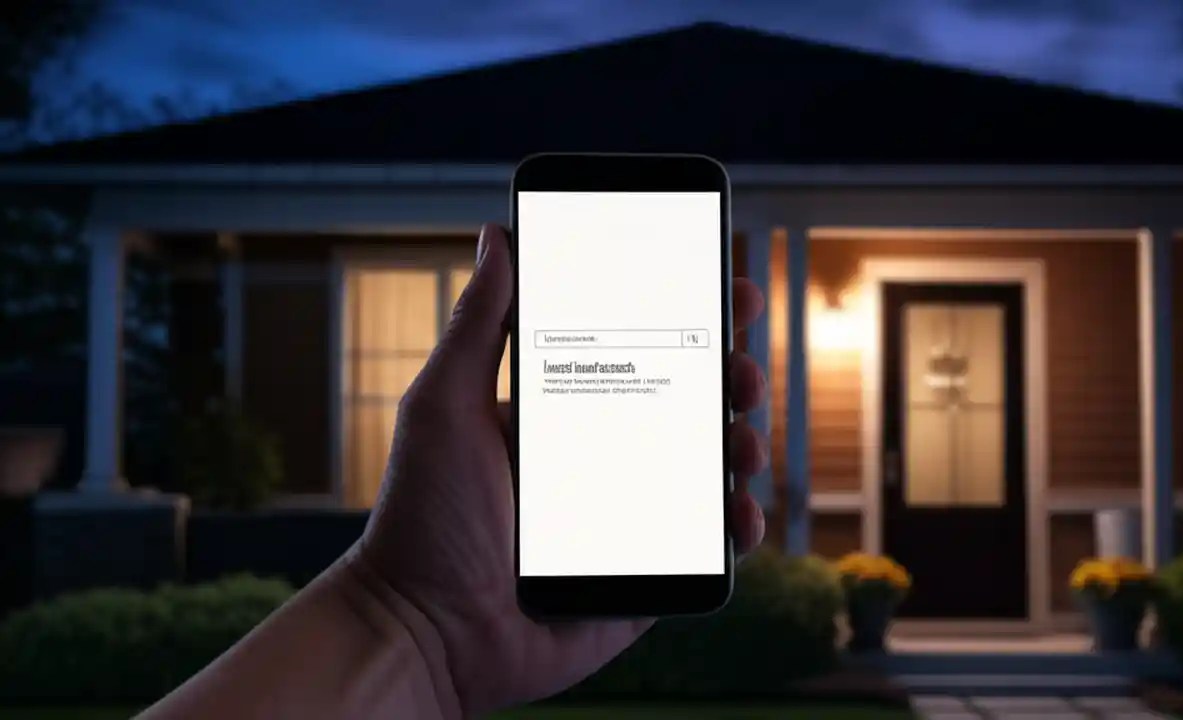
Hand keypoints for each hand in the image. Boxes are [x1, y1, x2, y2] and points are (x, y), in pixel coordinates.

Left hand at [353, 223, 768, 715]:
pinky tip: (737, 511)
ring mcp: (627, 518)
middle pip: (687, 407)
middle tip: (739, 371)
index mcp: (561, 414)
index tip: (725, 290)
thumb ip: (479, 325)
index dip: (687, 320)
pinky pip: (704, 547)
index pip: (638, 353)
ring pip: (707, 472)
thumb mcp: (445, 406)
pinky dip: (734, 527)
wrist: (422, 632)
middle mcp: (600, 460)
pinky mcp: (642, 575)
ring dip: (740, 446)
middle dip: (729, 380)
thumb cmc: (421, 518)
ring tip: (740, 441)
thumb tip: (497, 235)